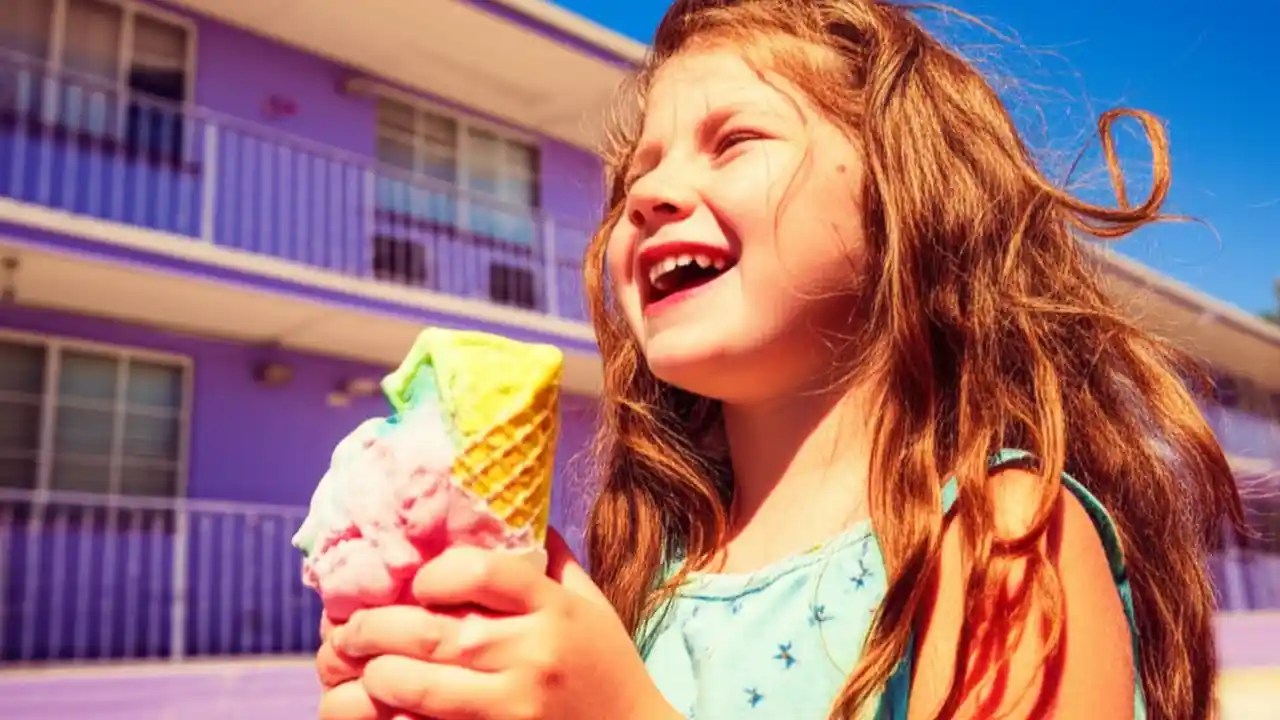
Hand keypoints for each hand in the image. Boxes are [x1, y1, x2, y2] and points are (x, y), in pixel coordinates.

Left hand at [314, 529, 676, 719]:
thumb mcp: (590, 604)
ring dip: (374, 674)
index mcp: (554, 608)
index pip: (483, 571)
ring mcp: (514, 706)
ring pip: (417, 684)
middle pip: (434, 631)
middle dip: (374, 627)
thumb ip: (551, 560)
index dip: (434, 572)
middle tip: (350, 627)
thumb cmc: (607, 665)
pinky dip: (390, 717)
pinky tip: (374, 706)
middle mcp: (533, 654)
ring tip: (355, 667)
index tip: (416, 582)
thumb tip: (510, 508)